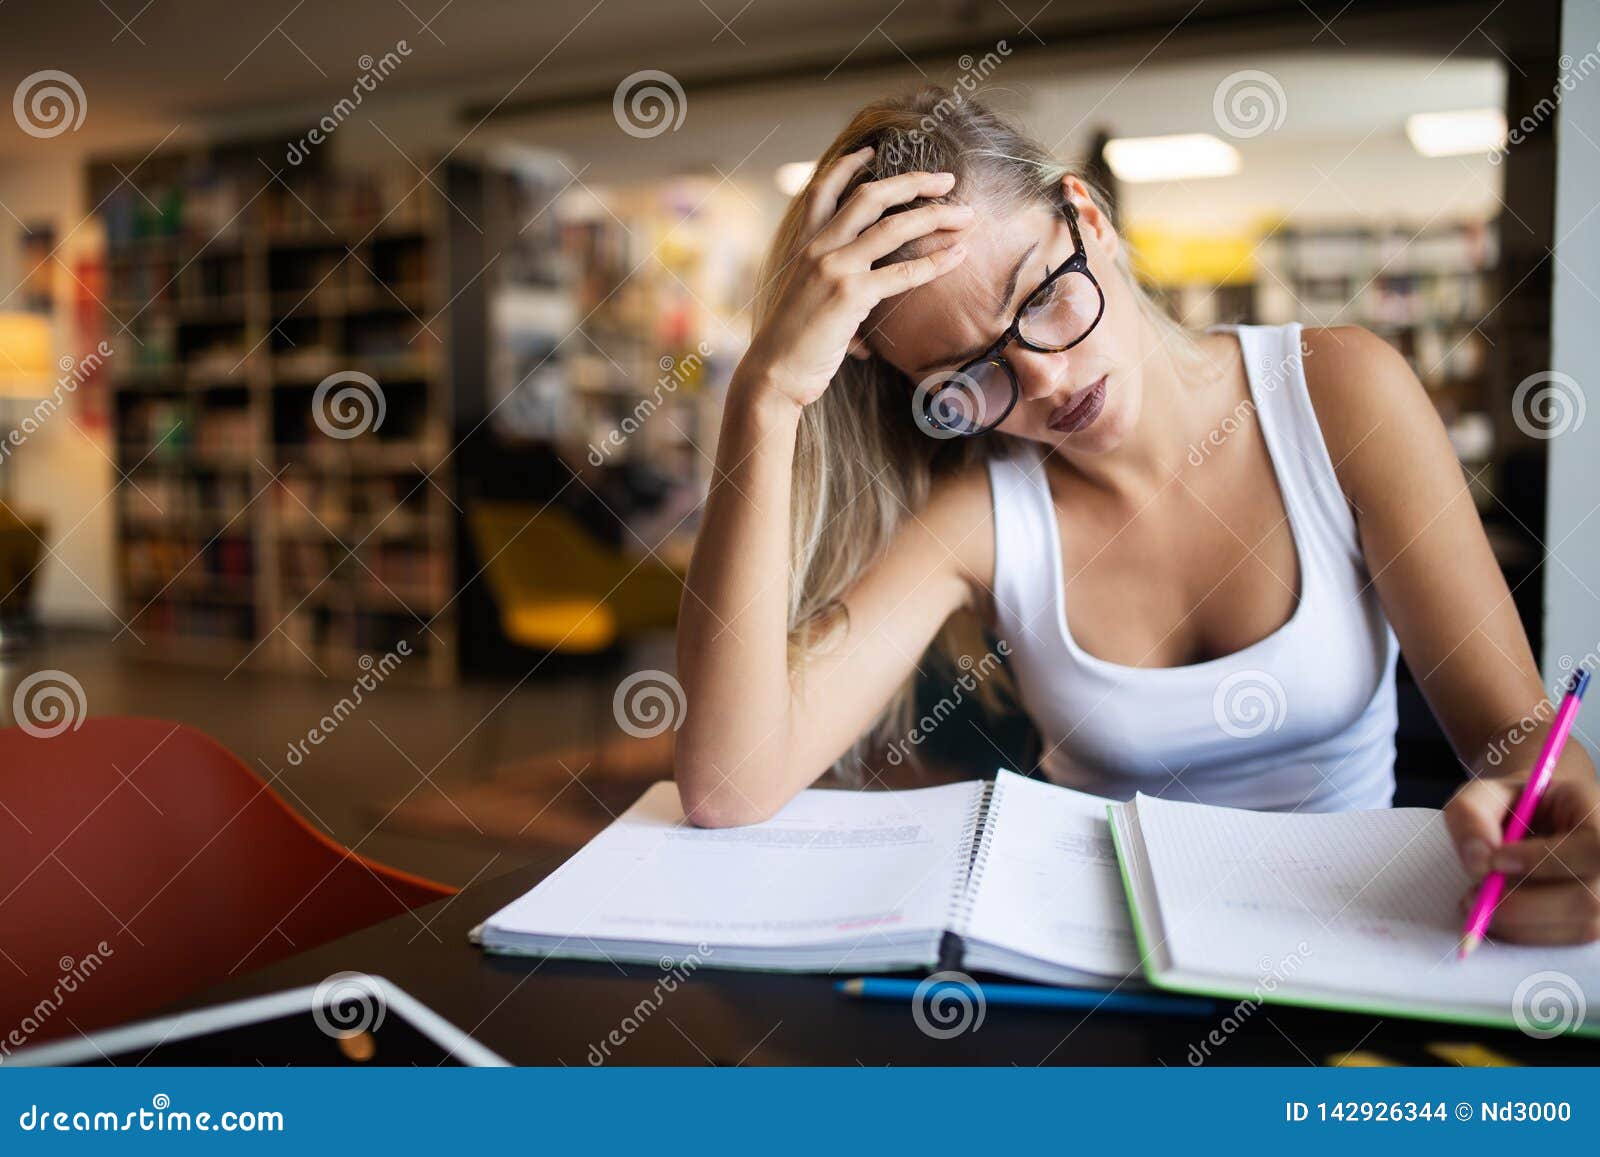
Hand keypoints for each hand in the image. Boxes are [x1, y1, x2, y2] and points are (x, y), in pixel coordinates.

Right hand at [737, 148, 972, 409]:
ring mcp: (833, 268)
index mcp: (804, 245)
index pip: (824, 191)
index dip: (848, 166)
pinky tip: (957, 255)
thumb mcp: (803, 301)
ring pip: (893, 227)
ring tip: (965, 214)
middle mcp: (818, 248)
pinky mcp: (849, 294)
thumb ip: (828, 289)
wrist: (773, 373)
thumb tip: (862, 323)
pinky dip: (935, 262)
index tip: (872, 150)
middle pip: (870, 196)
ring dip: (935, 216)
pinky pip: (902, 273)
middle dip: (912, 182)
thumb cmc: (792, 344)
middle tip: (946, 180)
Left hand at [1444, 774, 1599, 944]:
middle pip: (1588, 898)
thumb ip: (1472, 815)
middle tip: (1475, 895)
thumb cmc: (1513, 805)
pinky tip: (1498, 915)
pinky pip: (1567, 938)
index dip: (1544, 860)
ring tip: (1480, 902)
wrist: (1534, 820)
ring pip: (1578, 925)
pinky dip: (1525, 932)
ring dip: (1519, 922)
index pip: (1593, 847)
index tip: (1496, 861)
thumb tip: (1479, 863)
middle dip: (1522, 903)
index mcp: (1597, 812)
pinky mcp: (1599, 919)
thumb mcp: (1485, 793)